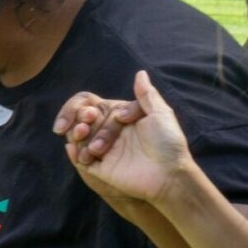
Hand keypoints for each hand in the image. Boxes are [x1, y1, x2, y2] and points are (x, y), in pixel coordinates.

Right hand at [55, 70, 196, 206]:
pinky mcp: (103, 170)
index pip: (97, 108)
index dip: (90, 108)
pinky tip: (77, 149)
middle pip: (87, 122)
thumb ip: (147, 94)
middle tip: (87, 120)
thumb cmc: (168, 143)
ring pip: (82, 140)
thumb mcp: (160, 113)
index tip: (103, 114)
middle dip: (80, 118)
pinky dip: (77, 153)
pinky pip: (83, 161)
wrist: (170, 174)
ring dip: (77, 134)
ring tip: (81, 132)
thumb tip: (139, 72)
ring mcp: (107, 153)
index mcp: (123, 120)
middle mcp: (113, 135)